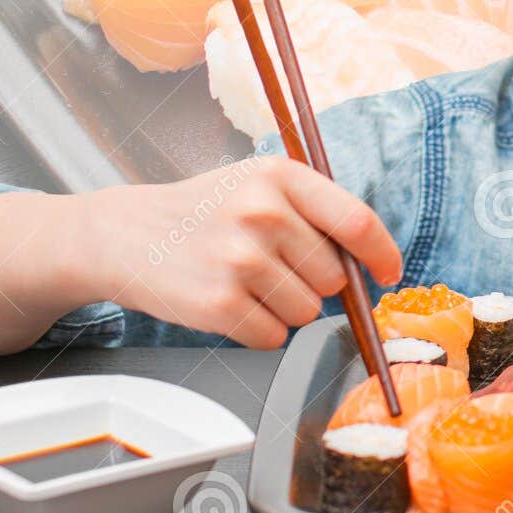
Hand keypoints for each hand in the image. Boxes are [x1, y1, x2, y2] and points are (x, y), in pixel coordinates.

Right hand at [91, 156, 401, 347]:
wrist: (126, 234)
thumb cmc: (205, 212)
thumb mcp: (259, 185)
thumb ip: (315, 212)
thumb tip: (370, 262)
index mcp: (281, 176)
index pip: (358, 222)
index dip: (382, 255)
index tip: (387, 273)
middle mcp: (263, 212)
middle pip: (334, 278)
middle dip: (313, 282)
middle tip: (270, 266)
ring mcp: (240, 258)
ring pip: (307, 312)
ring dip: (285, 308)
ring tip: (245, 281)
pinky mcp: (219, 303)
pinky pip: (274, 337)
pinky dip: (259, 330)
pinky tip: (229, 301)